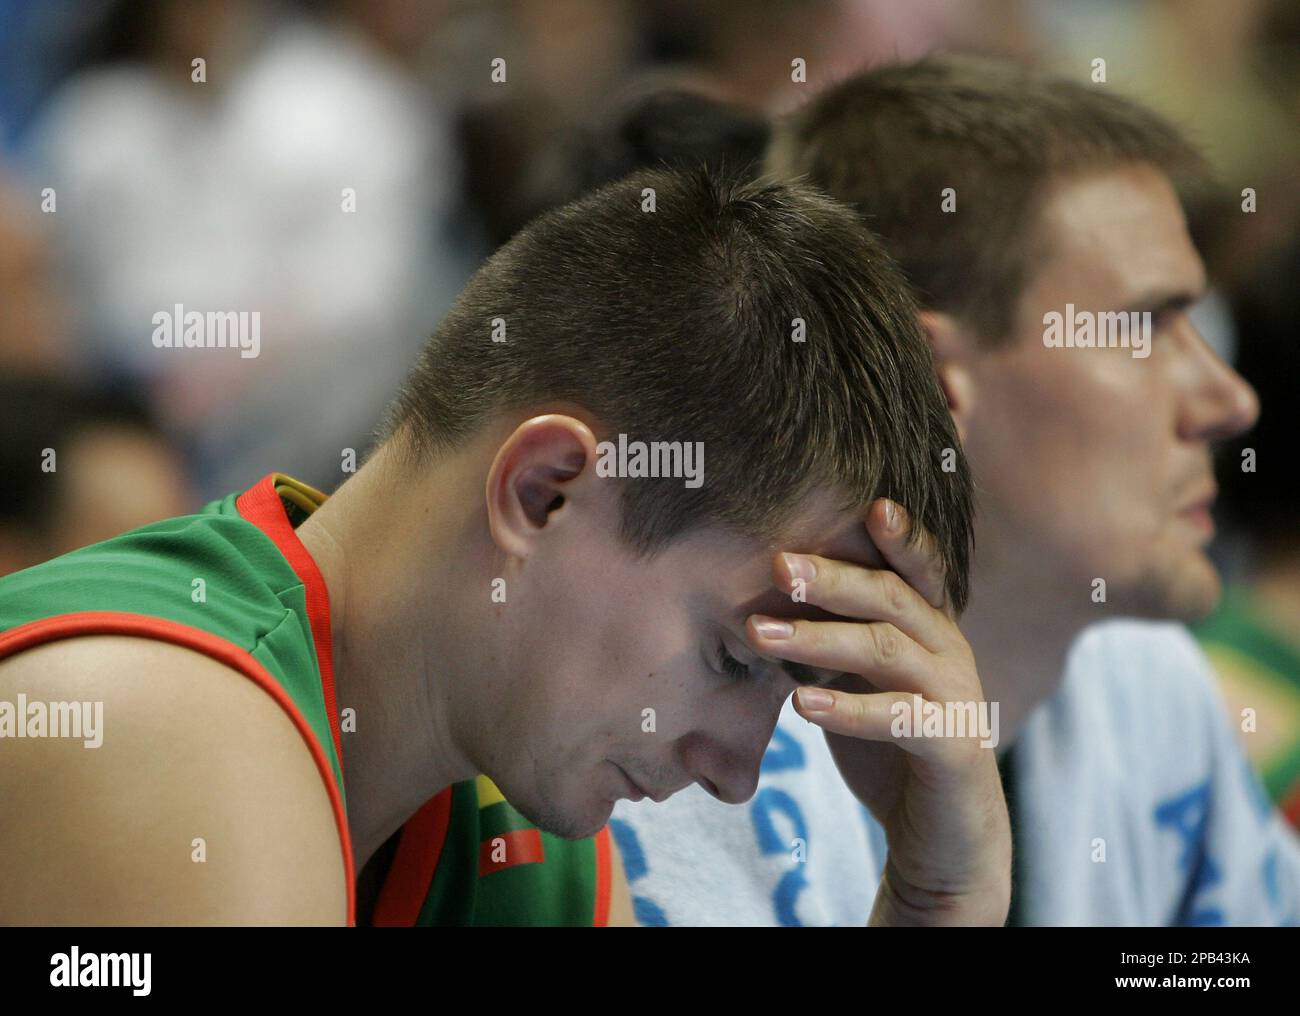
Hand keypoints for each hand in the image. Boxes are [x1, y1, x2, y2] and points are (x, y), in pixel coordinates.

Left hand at [745, 499, 1010, 925]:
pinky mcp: (951, 748)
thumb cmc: (890, 748)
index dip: (897, 536)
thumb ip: (827, 642)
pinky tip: (802, 705)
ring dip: (819, 640)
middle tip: (778, 565)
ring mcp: (955, 697)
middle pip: (892, 598)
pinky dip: (848, 709)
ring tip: (759, 635)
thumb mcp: (856, 682)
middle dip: (834, 578)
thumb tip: (759, 604)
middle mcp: (948, 650)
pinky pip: (899, 719)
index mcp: (928, 626)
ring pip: (887, 652)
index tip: (867, 504)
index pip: (912, 570)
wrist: (942, 838)